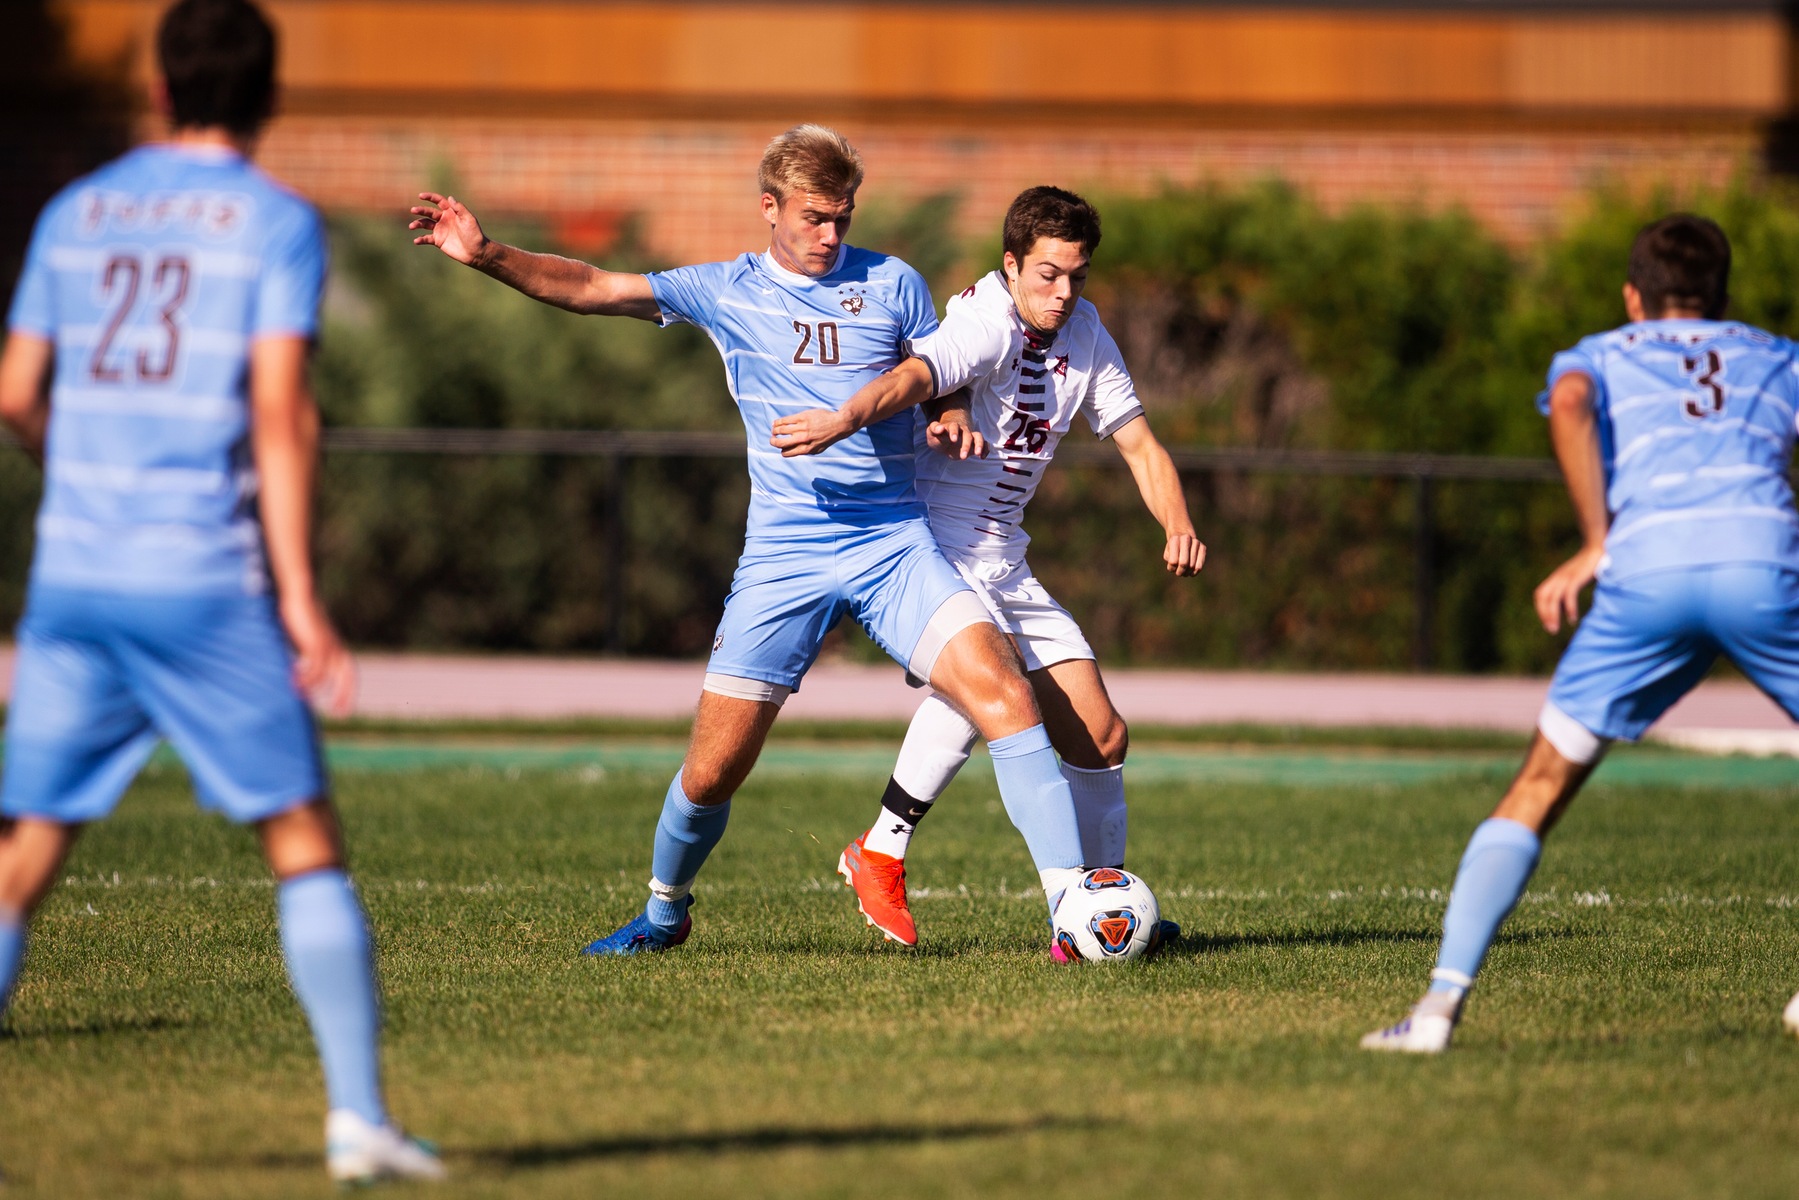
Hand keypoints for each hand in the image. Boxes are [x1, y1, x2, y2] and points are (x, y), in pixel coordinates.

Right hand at [280, 592, 356, 716]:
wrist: (299, 594)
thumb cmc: (300, 615)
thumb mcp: (307, 638)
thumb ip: (309, 652)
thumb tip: (303, 667)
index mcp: (336, 646)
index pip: (349, 674)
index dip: (348, 692)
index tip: (344, 710)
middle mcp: (335, 647)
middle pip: (347, 676)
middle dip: (344, 695)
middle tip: (340, 714)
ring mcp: (326, 644)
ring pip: (328, 673)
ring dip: (315, 687)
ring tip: (302, 696)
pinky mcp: (314, 641)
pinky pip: (313, 666)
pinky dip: (306, 676)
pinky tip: (294, 682)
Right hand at [409, 192, 488, 265]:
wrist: (475, 252)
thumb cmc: (474, 234)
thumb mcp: (469, 219)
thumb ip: (459, 208)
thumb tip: (450, 198)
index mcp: (451, 212)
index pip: (439, 201)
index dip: (430, 197)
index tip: (421, 196)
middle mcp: (443, 219)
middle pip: (429, 212)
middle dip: (420, 210)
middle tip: (413, 210)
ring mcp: (440, 230)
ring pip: (425, 224)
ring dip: (417, 224)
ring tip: (412, 226)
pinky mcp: (438, 241)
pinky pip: (426, 238)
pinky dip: (421, 239)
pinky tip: (417, 240)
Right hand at [771, 408, 855, 456]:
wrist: (838, 424)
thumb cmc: (828, 437)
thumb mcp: (818, 449)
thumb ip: (805, 451)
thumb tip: (791, 452)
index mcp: (806, 449)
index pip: (786, 453)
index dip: (782, 450)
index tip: (782, 447)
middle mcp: (802, 439)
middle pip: (780, 443)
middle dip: (773, 442)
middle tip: (772, 440)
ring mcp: (802, 428)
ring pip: (780, 430)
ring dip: (774, 431)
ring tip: (774, 430)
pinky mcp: (801, 417)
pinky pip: (785, 420)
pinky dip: (778, 422)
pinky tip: (776, 423)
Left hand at [926, 409, 985, 459]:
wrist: (944, 441)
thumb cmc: (937, 436)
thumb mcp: (931, 433)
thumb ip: (934, 429)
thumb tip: (940, 428)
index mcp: (951, 427)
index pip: (954, 426)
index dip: (954, 432)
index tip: (953, 440)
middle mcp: (963, 431)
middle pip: (967, 434)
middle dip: (966, 445)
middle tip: (962, 457)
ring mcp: (970, 437)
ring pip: (978, 437)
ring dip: (979, 445)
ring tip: (977, 454)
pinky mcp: (974, 444)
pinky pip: (984, 444)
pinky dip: (985, 449)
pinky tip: (982, 457)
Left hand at [1164, 532, 1205, 576]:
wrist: (1183, 536)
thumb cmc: (1173, 548)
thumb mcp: (1168, 553)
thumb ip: (1171, 561)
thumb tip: (1180, 567)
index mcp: (1174, 540)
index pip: (1173, 561)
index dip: (1172, 568)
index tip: (1172, 568)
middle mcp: (1186, 539)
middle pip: (1183, 563)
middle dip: (1180, 572)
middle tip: (1179, 573)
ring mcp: (1196, 543)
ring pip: (1192, 566)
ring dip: (1187, 572)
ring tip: (1184, 572)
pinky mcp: (1203, 548)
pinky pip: (1200, 565)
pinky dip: (1195, 572)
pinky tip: (1191, 572)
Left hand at [1534, 543, 1604, 633]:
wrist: (1599, 547)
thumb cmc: (1590, 565)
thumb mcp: (1576, 578)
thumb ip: (1570, 589)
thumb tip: (1568, 609)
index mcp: (1556, 577)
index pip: (1540, 594)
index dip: (1541, 608)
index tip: (1547, 622)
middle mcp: (1558, 577)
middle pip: (1543, 596)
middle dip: (1544, 614)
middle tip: (1551, 630)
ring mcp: (1566, 577)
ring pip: (1553, 598)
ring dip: (1552, 615)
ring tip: (1556, 629)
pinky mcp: (1576, 578)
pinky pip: (1568, 595)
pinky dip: (1569, 608)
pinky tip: (1572, 619)